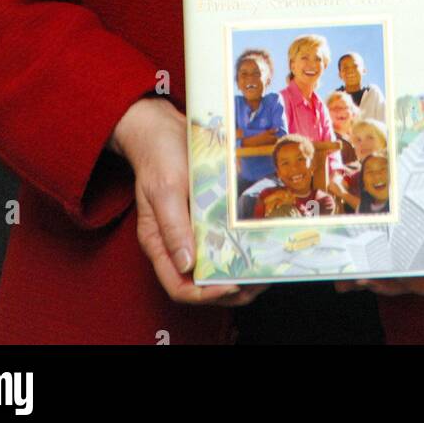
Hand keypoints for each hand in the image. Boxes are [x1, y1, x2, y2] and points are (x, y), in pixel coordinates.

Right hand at [109, 96, 268, 306]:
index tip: (230, 286)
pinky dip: (240, 251)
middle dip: (230, 290)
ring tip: (265, 272)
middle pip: (200, 285)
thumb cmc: (158, 155)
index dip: (205, 295)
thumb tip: (187, 265)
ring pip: (214, 268)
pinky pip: (222, 243)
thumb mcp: (164, 189)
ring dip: (239, 275)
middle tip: (259, 282)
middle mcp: (174, 243)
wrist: (161, 127)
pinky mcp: (204, 217)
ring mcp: (190, 231)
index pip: (178, 287)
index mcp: (158, 243)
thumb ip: (172, 227)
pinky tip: (259, 247)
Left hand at [334, 100, 423, 298]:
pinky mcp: (399, 215)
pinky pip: (381, 242)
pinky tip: (345, 256)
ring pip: (393, 267)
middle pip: (411, 278)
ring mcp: (414, 229)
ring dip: (370, 274)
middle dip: (385, 280)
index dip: (419, 281)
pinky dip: (362, 255)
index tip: (395, 268)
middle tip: (361, 272)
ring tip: (347, 270)